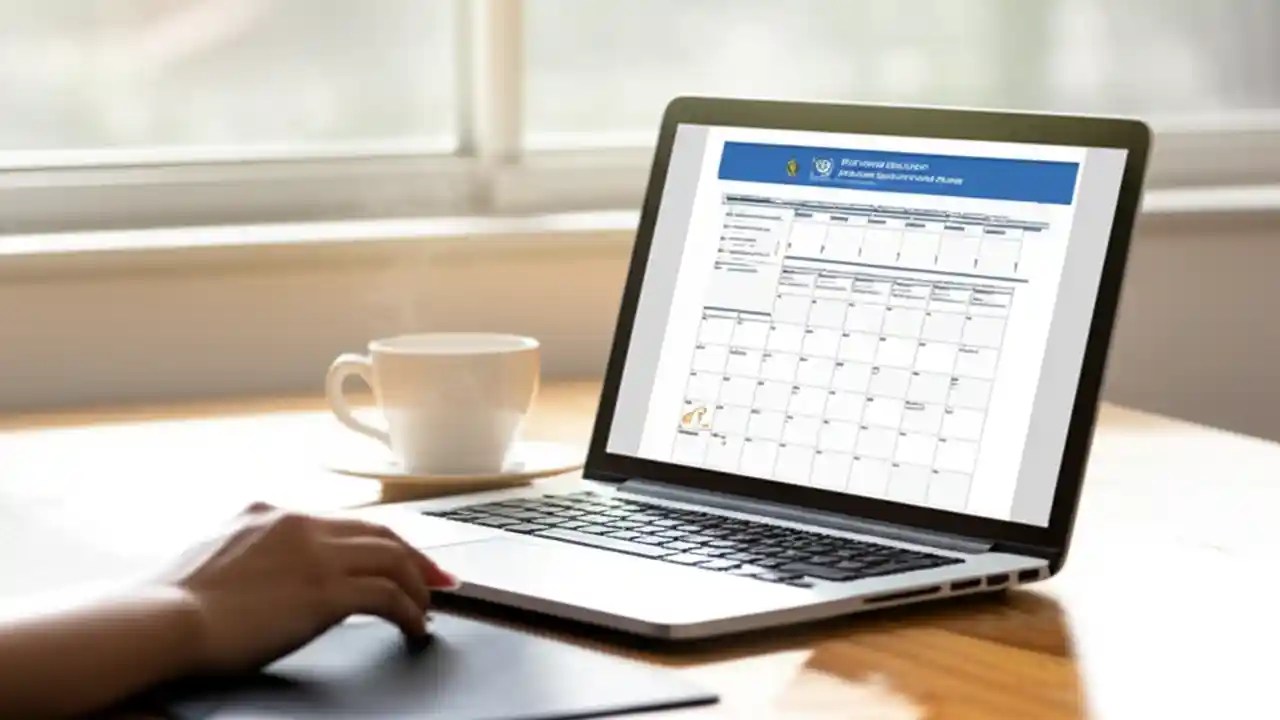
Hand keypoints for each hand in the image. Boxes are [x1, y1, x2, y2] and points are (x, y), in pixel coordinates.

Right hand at [163, 502, 458, 674]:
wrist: (159, 619)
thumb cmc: (169, 604)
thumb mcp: (214, 558)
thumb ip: (249, 553)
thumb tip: (264, 574)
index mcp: (271, 514)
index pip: (343, 523)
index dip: (378, 542)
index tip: (400, 559)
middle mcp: (300, 525)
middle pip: (380, 533)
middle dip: (416, 558)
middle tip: (440, 580)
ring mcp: (316, 555)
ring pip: (394, 558)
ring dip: (419, 586)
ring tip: (428, 609)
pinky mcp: (326, 591)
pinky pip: (389, 596)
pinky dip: (410, 611)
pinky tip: (414, 628)